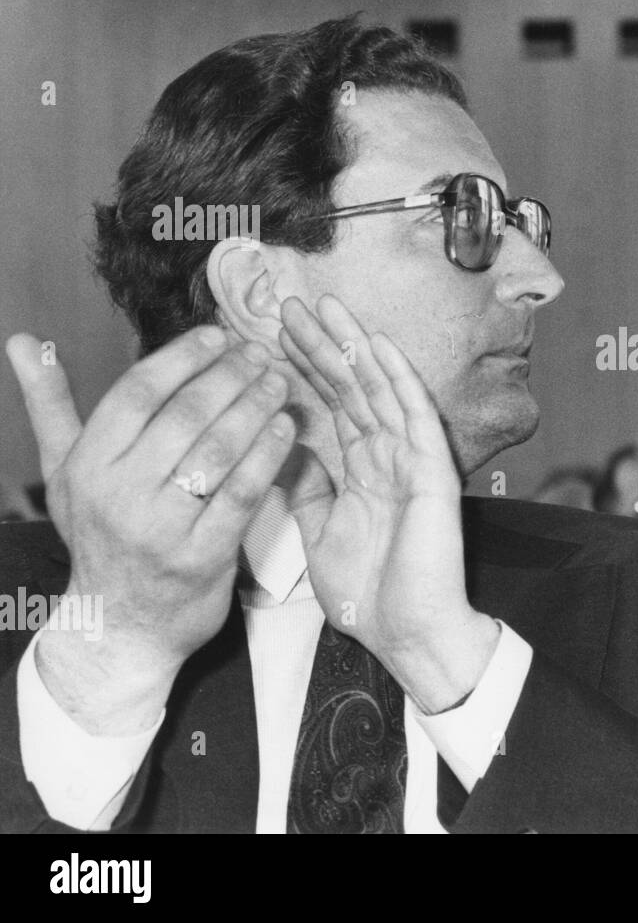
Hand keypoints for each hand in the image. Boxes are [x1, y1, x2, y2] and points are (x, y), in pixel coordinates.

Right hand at [4, 327, 294, 733]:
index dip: (182, 357)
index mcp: (88, 465)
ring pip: (218, 451)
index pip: (137, 393)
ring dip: (255, 409)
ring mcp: (162, 528)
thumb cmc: (99, 535)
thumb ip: (52, 404)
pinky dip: (268, 456)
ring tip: (279, 383)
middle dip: (229, 377)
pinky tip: (286, 429)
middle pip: (186, 416)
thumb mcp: (67, 472)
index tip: (218, 335)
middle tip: (261, 353)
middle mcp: (119, 494)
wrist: (120, 627)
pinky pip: (243, 495)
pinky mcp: (202, 557)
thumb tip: (25, 340)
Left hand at [278, 295, 498, 711]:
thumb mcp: (319, 534)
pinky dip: (397, 379)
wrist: (406, 633)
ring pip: (381, 389)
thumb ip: (306, 491)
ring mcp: (412, 459)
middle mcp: (389, 456)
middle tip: (290, 306)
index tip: (273, 337)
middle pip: (352, 387)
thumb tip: (282, 451)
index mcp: (364, 469)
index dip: (305, 370)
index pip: (333, 406)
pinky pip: (414, 415)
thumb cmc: (370, 594)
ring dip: (354, 348)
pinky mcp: (432, 470)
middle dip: (322, 346)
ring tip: (326, 309)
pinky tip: (377, 346)